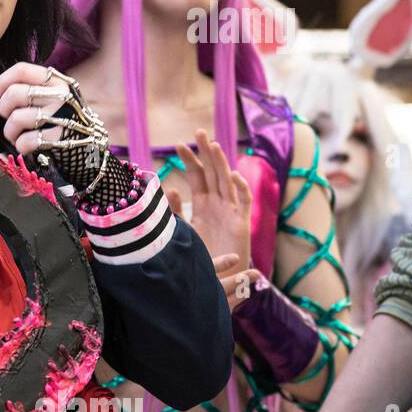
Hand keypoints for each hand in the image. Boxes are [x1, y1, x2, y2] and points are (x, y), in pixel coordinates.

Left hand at [0, 61, 78, 156]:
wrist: (91, 148)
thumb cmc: (64, 120)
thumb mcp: (56, 96)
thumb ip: (35, 87)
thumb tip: (3, 88)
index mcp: (58, 81)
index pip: (22, 70)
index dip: (3, 81)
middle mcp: (61, 95)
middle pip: (14, 93)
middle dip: (3, 108)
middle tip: (8, 117)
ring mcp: (61, 116)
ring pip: (16, 118)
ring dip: (10, 131)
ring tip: (15, 135)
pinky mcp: (59, 139)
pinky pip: (25, 140)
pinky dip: (20, 146)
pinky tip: (26, 146)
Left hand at [166, 129, 259, 308]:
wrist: (219, 279)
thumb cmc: (202, 254)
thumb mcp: (184, 230)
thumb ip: (176, 211)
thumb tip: (168, 188)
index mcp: (203, 204)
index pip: (197, 176)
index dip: (190, 160)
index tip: (177, 145)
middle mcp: (218, 204)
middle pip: (212, 173)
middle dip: (206, 153)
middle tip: (199, 132)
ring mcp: (231, 211)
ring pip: (227, 182)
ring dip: (221, 164)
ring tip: (214, 146)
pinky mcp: (242, 224)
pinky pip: (243, 203)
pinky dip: (240, 189)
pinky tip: (234, 176)